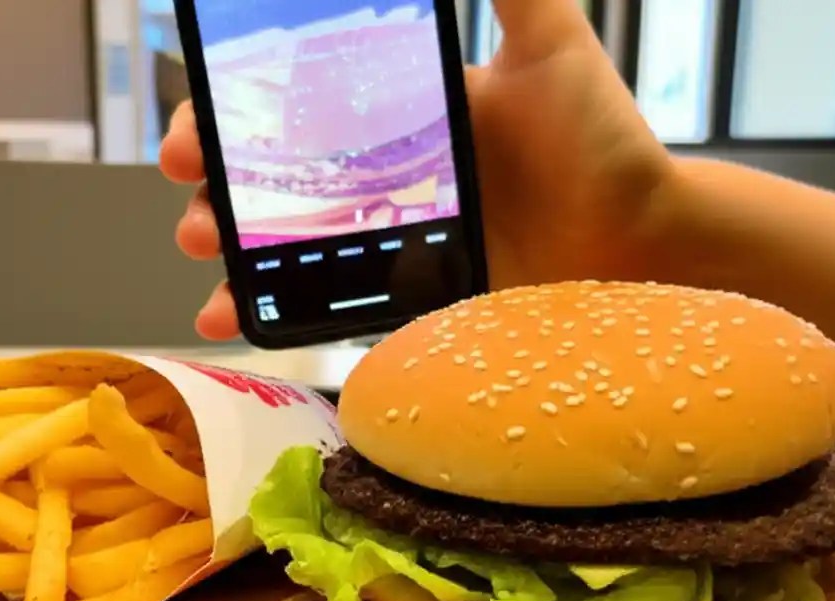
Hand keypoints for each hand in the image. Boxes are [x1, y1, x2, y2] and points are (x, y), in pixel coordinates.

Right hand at [161, 0, 673, 339]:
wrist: (645, 241)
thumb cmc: (604, 145)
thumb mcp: (553, 51)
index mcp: (401, 117)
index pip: (297, 106)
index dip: (235, 112)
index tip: (197, 123)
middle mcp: (386, 176)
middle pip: (274, 175)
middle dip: (215, 179)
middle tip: (189, 184)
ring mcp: (391, 239)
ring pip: (284, 240)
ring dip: (227, 243)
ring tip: (201, 247)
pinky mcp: (407, 294)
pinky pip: (325, 299)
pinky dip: (268, 307)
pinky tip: (225, 314)